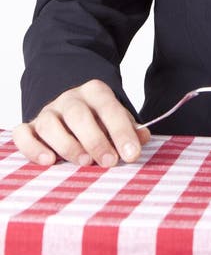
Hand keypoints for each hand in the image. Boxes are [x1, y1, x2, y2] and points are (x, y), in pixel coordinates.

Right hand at [12, 79, 149, 167]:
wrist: (72, 110)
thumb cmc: (99, 121)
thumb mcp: (118, 120)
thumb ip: (130, 129)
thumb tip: (143, 137)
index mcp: (96, 92)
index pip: (110, 108)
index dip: (122, 132)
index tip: (131, 154)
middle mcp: (70, 99)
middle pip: (79, 115)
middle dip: (95, 140)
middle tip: (108, 162)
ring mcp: (48, 111)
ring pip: (50, 124)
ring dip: (67, 145)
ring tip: (83, 162)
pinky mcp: (30, 127)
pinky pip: (24, 134)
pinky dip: (33, 148)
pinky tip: (48, 161)